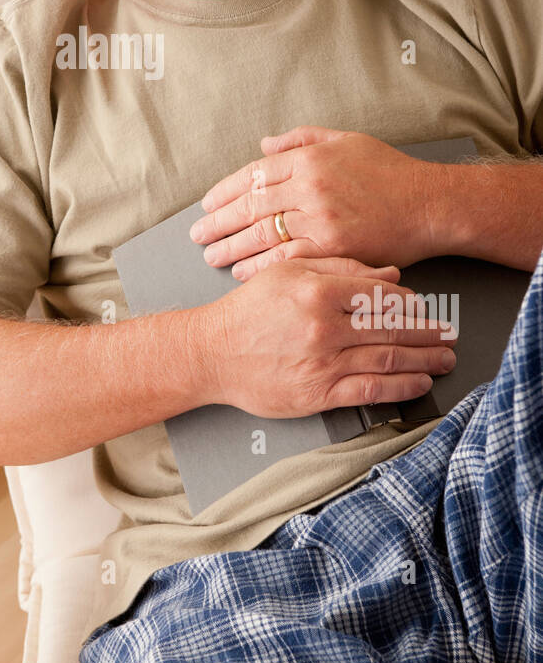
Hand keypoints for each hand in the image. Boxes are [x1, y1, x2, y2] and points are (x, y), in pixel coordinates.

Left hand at [190, 127, 443, 277]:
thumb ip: (301, 140)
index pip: (252, 175)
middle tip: (198, 235)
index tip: (207, 205)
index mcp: (309, 159)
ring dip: (231, 246)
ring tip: (212, 255)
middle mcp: (310, 186)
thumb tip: (263, 146)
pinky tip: (243, 272)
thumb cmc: (390, 172)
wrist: (429, 204)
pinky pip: (286, 258)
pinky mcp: (334, 248)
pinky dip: (260, 266)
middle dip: (218, 221)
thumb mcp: (345, 141)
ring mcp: (321, 218)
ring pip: (262, 234)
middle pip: (250, 206)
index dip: (225, 192)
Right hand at [208, 255, 456, 417]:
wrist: (212, 352)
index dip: (411, 304)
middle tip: (450, 334)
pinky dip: (401, 387)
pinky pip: (371, 391)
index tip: (426, 309)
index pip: (380, 296)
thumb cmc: (249, 309)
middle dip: (428, 333)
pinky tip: (419, 383)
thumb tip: (390, 275)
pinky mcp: (317, 394)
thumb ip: (340, 268)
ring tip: (445, 359)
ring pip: (387, 361)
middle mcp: (324, 328)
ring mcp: (322, 363)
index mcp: (318, 291)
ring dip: (424, 360)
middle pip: (391, 330)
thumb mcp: (288, 272)